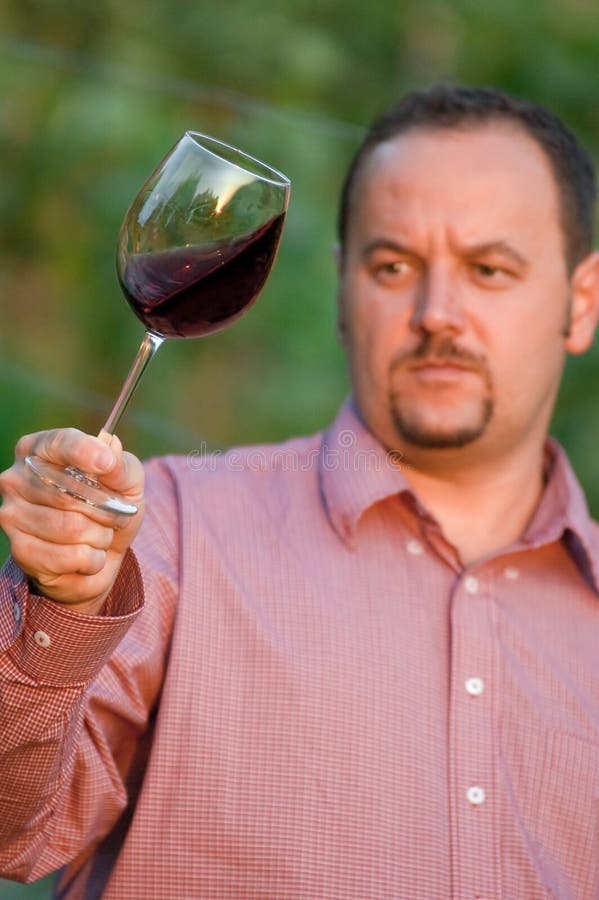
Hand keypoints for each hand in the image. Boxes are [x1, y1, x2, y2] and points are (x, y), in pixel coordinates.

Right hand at [0, 428, 144, 613]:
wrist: (99, 556)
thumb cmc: (109, 508)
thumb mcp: (127, 483)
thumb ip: (122, 466)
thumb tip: (110, 451)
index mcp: (39, 450)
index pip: (58, 443)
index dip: (83, 451)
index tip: (106, 462)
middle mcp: (17, 479)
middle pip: (69, 492)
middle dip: (106, 509)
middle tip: (114, 515)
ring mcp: (13, 515)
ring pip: (72, 527)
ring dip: (100, 536)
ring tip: (98, 535)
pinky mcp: (21, 550)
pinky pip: (70, 555)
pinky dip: (92, 559)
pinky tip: (87, 555)